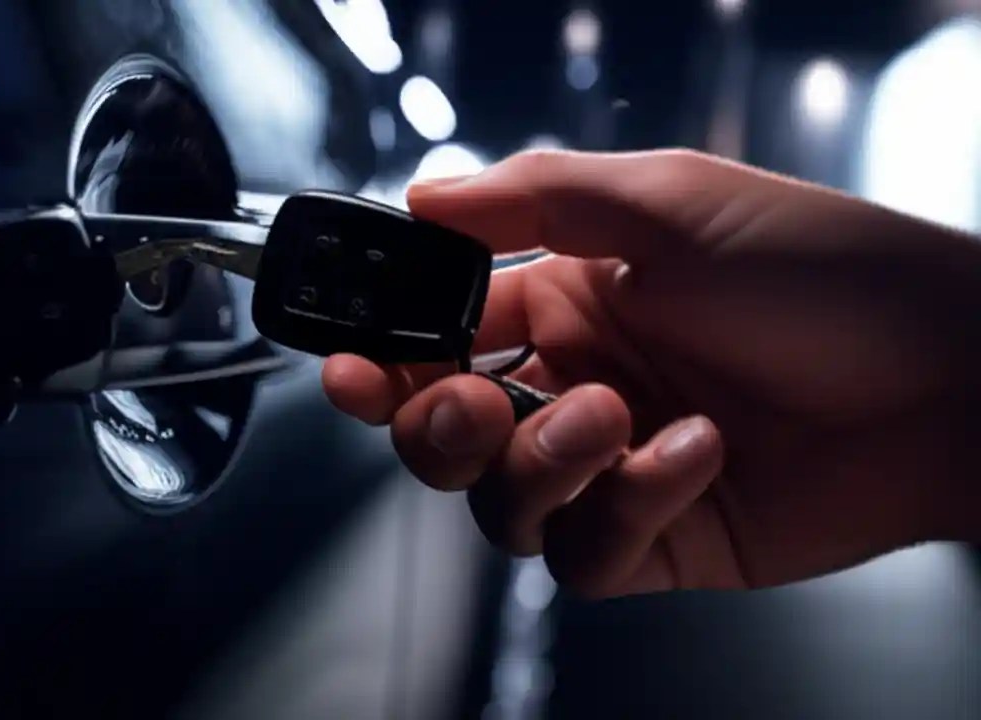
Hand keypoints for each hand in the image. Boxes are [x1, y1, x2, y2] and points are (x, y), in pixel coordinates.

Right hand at [323, 150, 980, 598]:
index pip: (436, 337)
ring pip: (502, 504)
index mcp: (566, 299)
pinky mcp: (658, 537)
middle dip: (431, 427)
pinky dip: (627, 508)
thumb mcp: (668, 205)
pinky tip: (696, 454)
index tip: (349, 367)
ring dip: (539, 464)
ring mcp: (614, 467)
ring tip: (612, 417)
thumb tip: (420, 197)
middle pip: (443, 436)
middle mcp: (577, 384)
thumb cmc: (821, 273)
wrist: (949, 379)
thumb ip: (531, 199)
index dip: (380, 359)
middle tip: (464, 404)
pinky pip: (586, 554)